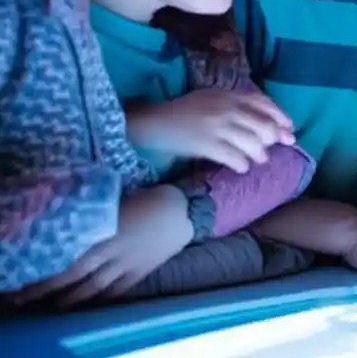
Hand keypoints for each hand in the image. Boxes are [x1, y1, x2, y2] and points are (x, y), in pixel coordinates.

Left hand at [11, 185, 193, 307]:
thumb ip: (96, 214)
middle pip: (77, 274)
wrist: (184, 210)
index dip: (49, 266)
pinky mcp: (143, 269)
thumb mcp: (117, 200)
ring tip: (60, 304)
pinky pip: (120, 287)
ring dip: (76, 296)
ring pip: (96, 285)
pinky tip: (95, 300)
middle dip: (52, 287)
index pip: (70, 253)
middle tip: (32, 296)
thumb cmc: (149, 197)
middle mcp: (113, 251)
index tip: (29, 272)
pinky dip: (106, 296)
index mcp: (105, 231)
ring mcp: (129, 263)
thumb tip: (72, 218)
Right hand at [129, 89, 294, 173]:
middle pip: (264, 125)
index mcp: (228, 95)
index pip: (264, 103)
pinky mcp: (207, 145)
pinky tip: (242, 167)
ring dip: (260, 155)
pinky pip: (235, 157)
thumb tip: (267, 122)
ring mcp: (218, 127)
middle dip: (275, 139)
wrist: (152, 122)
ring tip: (258, 160)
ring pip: (253, 143)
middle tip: (276, 148)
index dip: (281, 117)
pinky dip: (243, 164)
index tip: (290, 129)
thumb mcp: (211, 98)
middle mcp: (227, 109)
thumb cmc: (183, 112)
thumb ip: (236, 104)